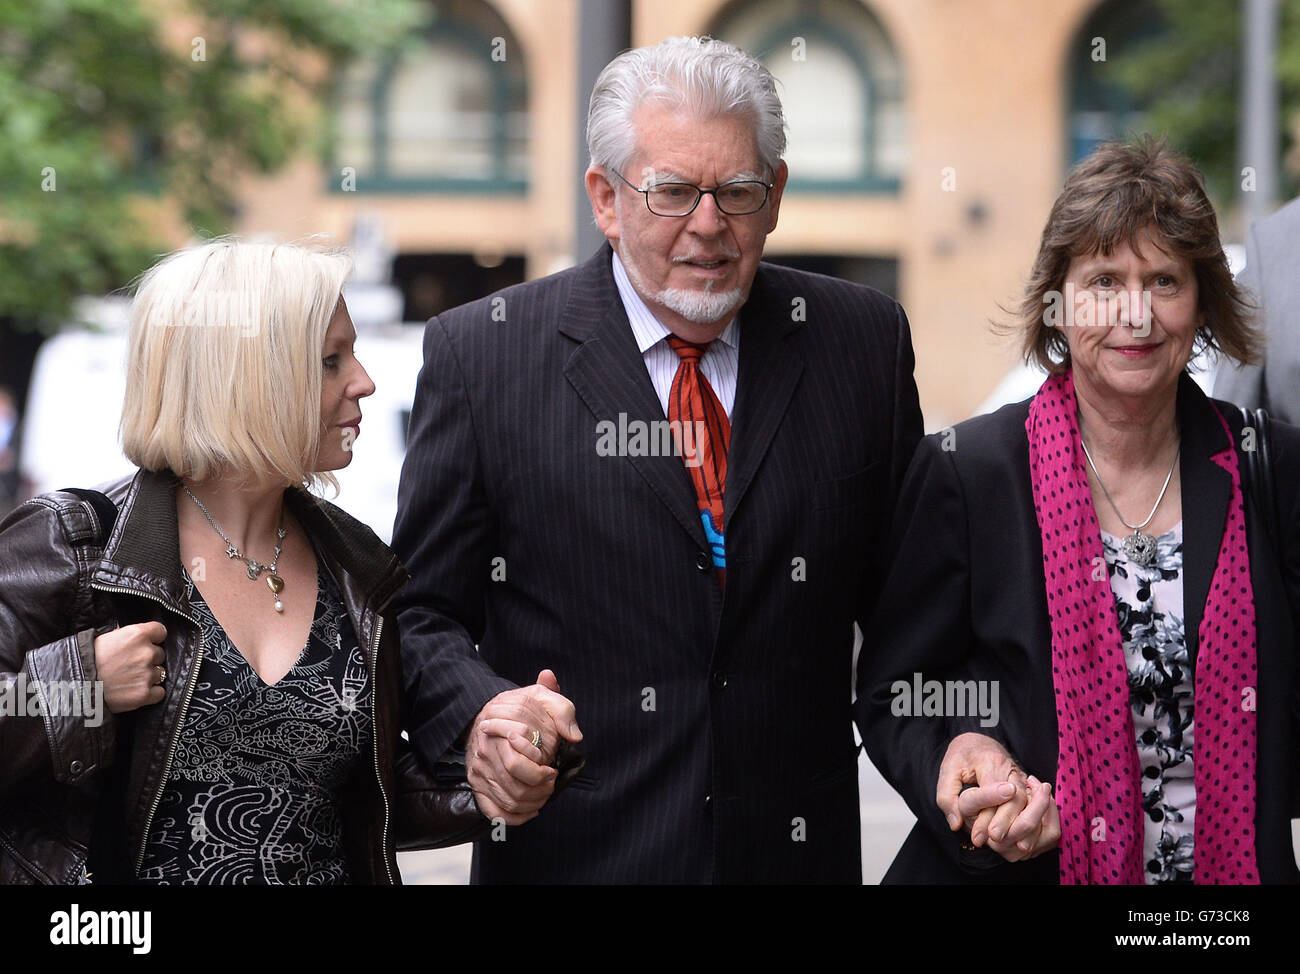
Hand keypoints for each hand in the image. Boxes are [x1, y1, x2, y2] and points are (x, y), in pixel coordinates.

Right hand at [93, 622, 166, 713]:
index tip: (148, 643)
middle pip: (159, 654)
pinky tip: (134, 690)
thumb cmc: (86, 660)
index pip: (160, 632)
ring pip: (159, 673)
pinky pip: (159, 692)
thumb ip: (127, 636)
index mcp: (137, 634)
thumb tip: (138, 636)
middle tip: (129, 665)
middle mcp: (146, 653)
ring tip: (127, 679)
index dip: (154, 638)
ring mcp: (146, 674)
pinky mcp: (144, 694)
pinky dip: (150, 693)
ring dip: (148, 676)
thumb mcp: (106, 638)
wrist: (73, 686)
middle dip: (148, 659)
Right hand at [466, 669, 581, 825]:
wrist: (489, 714)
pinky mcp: (477, 784)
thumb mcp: (542, 698)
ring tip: (545, 792)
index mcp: (499, 730)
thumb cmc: (520, 708)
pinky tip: (531, 810)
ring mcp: (479, 770)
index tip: (552, 767)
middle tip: (551, 781)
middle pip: (515, 786)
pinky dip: (516, 817)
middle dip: (541, 789)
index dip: (540, 771)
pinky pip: (494, 812)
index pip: (518, 763)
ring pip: (509, 801)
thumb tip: (575, 735)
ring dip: (533, 803)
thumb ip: (561, 710)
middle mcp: (485, 751)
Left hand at [937, 732, 1058, 860]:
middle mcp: (1010, 768)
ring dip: (1021, 826)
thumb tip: (955, 823)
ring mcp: (1021, 777)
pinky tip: (1022, 840)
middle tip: (994, 840)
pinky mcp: (1026, 786)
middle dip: (1006, 823)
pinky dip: (1030, 823)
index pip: (993, 791)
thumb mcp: (947, 771)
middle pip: (1016, 799)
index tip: (978, 836)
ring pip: (1028, 804)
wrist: (979, 742)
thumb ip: (947, 796)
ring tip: (1011, 845)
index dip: (987, 816)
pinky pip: (1032, 805)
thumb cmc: (962, 756)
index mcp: (989, 760)